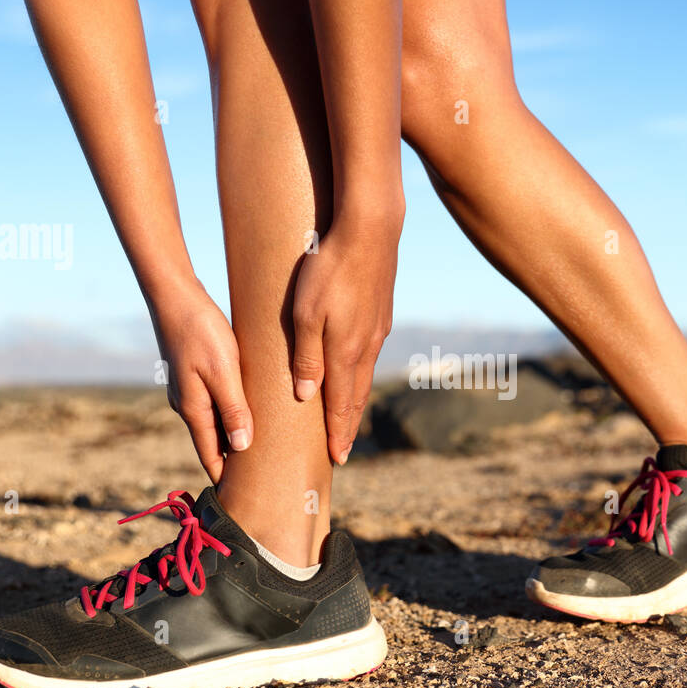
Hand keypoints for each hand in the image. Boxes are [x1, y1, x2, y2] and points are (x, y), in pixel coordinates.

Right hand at [151, 282, 251, 483]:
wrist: (175, 295)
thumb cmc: (201, 331)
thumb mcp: (223, 371)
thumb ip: (234, 409)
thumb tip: (242, 447)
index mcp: (194, 409)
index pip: (211, 455)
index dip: (226, 477)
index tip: (242, 499)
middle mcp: (187, 404)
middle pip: (214, 442)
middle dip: (234, 460)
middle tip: (260, 479)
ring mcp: (188, 389)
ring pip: (215, 422)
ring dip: (234, 434)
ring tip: (260, 450)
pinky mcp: (193, 373)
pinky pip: (215, 402)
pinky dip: (231, 413)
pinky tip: (248, 411)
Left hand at [292, 208, 400, 464]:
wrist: (369, 230)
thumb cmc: (328, 268)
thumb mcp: (304, 313)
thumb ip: (306, 357)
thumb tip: (308, 397)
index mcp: (345, 352)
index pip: (339, 404)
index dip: (337, 433)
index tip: (336, 457)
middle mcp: (365, 347)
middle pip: (356, 396)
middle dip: (348, 425)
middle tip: (343, 449)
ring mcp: (377, 330)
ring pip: (365, 375)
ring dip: (356, 400)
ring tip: (348, 417)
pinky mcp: (382, 312)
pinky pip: (370, 353)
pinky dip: (362, 373)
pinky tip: (357, 370)